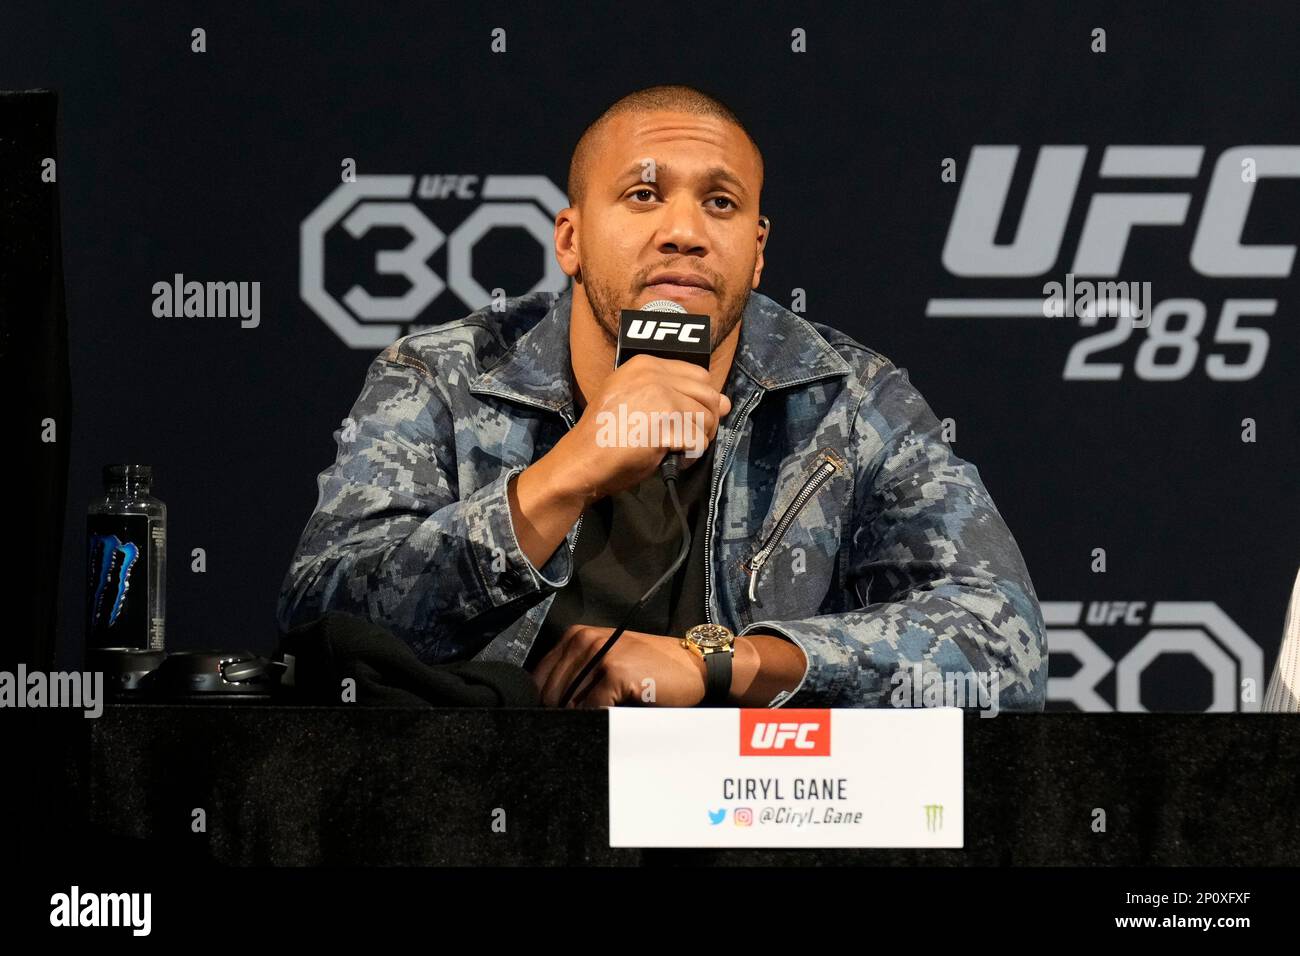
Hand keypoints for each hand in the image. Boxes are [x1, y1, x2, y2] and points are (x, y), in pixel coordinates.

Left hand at [531, 624, 707, 707]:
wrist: (691, 665)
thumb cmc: (651, 667)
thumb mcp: (607, 659)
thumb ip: (577, 673)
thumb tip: (547, 705)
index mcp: (576, 636)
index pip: (539, 677)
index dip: (544, 702)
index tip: (555, 718)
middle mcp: (584, 641)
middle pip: (550, 693)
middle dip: (561, 714)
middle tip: (580, 725)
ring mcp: (600, 656)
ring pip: (568, 704)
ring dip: (580, 720)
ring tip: (598, 722)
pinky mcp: (615, 674)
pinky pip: (591, 710)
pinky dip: (597, 721)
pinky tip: (611, 719)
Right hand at [551, 354, 731, 501]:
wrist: (583, 460)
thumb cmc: (607, 435)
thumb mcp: (637, 402)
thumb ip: (677, 395)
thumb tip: (726, 402)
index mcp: (645, 364)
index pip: (699, 375)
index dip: (700, 401)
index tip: (685, 419)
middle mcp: (653, 374)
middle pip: (709, 395)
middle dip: (706, 421)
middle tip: (685, 439)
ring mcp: (660, 396)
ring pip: (707, 418)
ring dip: (699, 439)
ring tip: (678, 449)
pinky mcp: (665, 422)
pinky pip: (699, 440)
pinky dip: (692, 455)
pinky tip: (673, 458)